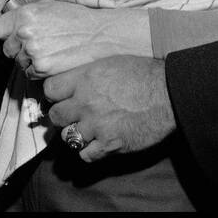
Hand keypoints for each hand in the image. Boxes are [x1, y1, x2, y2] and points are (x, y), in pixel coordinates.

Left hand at [0, 0, 149, 76]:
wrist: (100, 34)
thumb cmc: (78, 18)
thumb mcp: (50, 5)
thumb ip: (27, 13)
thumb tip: (11, 20)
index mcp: (25, 14)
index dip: (6, 33)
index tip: (14, 35)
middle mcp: (24, 32)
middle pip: (6, 48)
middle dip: (18, 48)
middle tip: (37, 45)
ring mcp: (32, 51)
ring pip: (19, 63)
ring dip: (30, 61)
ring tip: (50, 52)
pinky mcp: (41, 68)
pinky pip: (30, 74)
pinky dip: (39, 71)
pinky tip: (54, 61)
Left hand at [44, 56, 175, 162]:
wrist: (168, 93)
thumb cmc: (144, 73)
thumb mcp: (111, 62)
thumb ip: (88, 74)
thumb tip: (74, 80)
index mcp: (85, 79)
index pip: (50, 89)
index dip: (55, 94)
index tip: (61, 97)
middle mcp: (85, 103)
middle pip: (56, 116)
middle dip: (63, 116)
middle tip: (74, 115)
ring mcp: (95, 126)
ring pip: (68, 137)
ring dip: (77, 134)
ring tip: (89, 129)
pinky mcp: (108, 145)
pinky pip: (85, 155)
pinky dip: (90, 151)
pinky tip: (98, 143)